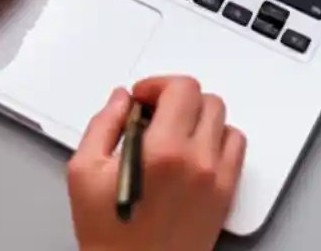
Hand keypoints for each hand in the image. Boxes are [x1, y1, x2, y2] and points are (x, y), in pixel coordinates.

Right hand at [68, 77, 246, 250]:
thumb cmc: (109, 235)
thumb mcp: (84, 173)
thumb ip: (103, 125)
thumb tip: (121, 99)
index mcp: (163, 151)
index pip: (182, 88)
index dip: (159, 84)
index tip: (143, 97)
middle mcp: (197, 160)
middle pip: (205, 99)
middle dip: (177, 99)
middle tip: (154, 114)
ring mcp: (217, 177)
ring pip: (223, 120)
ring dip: (199, 118)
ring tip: (174, 133)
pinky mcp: (227, 193)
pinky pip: (236, 147)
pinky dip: (218, 140)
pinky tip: (195, 150)